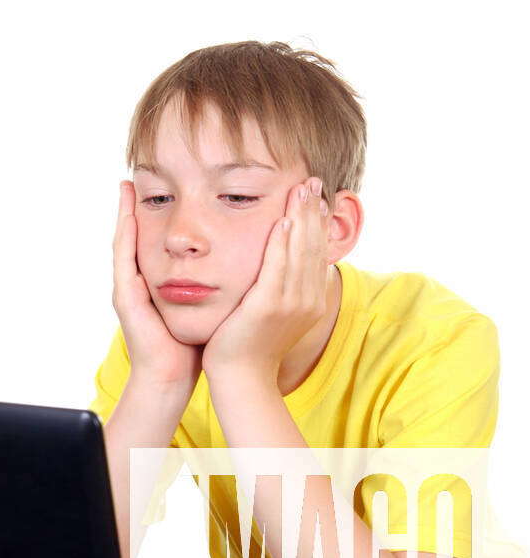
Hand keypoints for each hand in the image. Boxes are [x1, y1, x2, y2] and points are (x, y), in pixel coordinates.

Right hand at [112, 181, 203, 388]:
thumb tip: (243, 259)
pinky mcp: (126, 297)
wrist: (172, 377)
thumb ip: (214, 281)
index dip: (164, 210)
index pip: (160, 237)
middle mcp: (140, 279)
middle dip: (138, 204)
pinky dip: (125, 236)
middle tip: (138, 172)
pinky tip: (128, 215)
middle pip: (139, 234)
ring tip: (128, 184)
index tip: (169, 183)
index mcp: (160, 279)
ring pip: (126, 241)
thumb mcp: (206, 303)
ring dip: (125, 213)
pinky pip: (124, 260)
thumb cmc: (192, 344)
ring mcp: (129, 287)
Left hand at [202, 177, 329, 383]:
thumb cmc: (249, 344)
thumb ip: (282, 286)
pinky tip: (282, 220)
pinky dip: (282, 242)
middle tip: (312, 181)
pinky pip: (279, 267)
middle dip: (313, 212)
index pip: (318, 253)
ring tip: (300, 190)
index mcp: (312, 301)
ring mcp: (291, 304)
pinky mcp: (269, 306)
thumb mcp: (274, 311)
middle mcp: (308, 301)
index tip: (315, 196)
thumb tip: (286, 261)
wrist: (239, 376)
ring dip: (301, 218)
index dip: (318, 223)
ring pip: (300, 252)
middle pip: (314, 247)